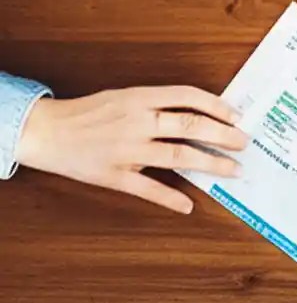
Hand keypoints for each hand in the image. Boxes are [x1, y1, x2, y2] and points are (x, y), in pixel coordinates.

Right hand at [15, 86, 247, 213]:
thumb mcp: (124, 98)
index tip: (237, 115)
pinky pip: (149, 189)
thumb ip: (157, 105)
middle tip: (244, 142)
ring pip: (178, 157)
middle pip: (190, 126)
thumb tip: (197, 114)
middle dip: (223, 135)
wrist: (46, 131)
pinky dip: (171, 198)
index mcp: (139, 99)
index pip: (187, 96)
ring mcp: (127, 149)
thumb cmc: (89, 113)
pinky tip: (188, 205)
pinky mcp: (115, 175)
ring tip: (233, 170)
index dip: (216, 105)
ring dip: (211, 164)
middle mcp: (136, 122)